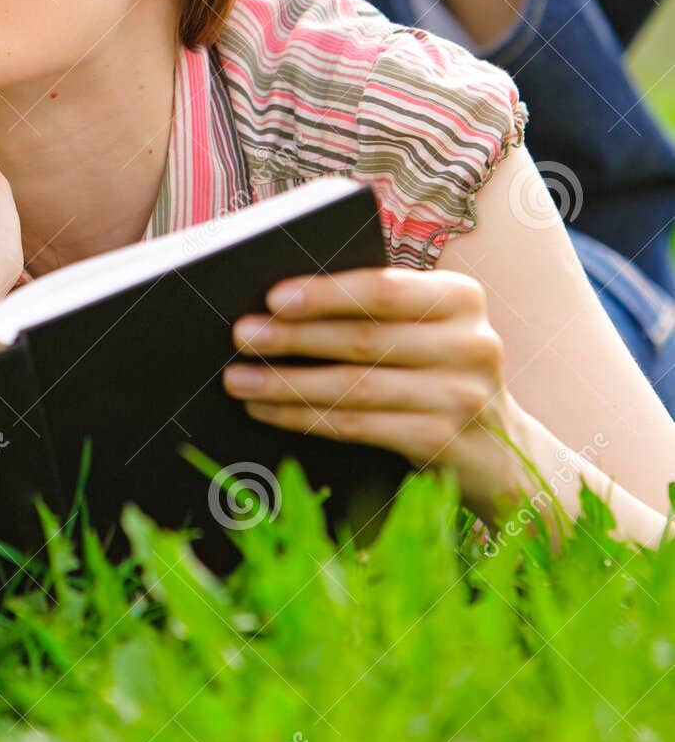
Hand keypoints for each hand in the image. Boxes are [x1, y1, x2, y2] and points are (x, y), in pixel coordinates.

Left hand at [222, 266, 533, 523]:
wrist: (502, 453)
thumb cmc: (438, 376)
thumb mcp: (426, 333)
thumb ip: (377, 313)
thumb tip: (278, 305)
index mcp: (461, 297)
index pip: (384, 288)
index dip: (325, 293)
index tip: (272, 297)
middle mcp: (472, 342)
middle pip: (364, 337)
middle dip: (293, 337)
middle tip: (241, 335)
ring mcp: (463, 395)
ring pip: (355, 386)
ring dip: (287, 383)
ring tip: (239, 379)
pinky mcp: (447, 442)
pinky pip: (359, 426)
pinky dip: (305, 417)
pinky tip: (268, 411)